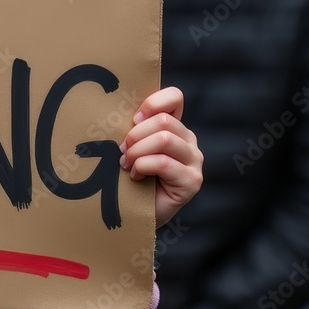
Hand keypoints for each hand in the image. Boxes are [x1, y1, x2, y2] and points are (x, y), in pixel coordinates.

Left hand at [123, 87, 201, 227]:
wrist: (134, 211)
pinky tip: (135, 177)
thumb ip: (133, 128)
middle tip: (122, 152)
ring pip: (164, 139)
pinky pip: (164, 162)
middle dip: (135, 135)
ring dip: (138, 151)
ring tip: (127, 164)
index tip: (133, 119)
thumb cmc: (129, 176)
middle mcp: (188, 140)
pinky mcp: (192, 180)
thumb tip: (114, 111)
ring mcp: (194, 161)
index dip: (152, 103)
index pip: (174, 97)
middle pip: (163, 121)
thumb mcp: (130, 145)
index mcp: (174, 127)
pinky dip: (143, 167)